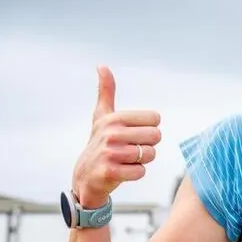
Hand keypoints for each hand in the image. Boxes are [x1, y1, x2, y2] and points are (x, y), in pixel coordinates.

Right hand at [72, 66, 161, 207]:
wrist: (85, 176)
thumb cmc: (99, 143)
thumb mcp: (101, 116)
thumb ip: (105, 91)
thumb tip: (102, 65)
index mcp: (114, 118)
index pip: (155, 119)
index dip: (148, 129)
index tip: (132, 135)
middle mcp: (111, 133)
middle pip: (156, 137)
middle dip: (147, 146)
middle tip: (130, 150)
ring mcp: (110, 152)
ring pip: (150, 154)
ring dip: (142, 161)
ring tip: (125, 160)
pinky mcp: (110, 171)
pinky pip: (141, 171)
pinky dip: (136, 173)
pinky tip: (122, 171)